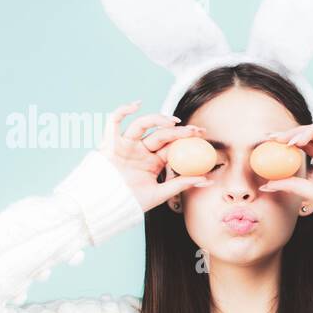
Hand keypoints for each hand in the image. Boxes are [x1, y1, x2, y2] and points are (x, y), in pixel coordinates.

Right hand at [96, 100, 212, 212]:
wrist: (106, 208)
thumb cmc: (130, 203)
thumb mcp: (159, 194)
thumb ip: (180, 185)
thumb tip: (206, 179)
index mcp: (154, 162)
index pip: (173, 146)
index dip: (187, 139)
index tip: (203, 135)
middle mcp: (141, 151)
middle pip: (162, 134)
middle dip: (179, 130)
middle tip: (195, 130)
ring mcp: (126, 146)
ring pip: (142, 126)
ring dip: (158, 120)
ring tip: (173, 122)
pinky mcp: (111, 143)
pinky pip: (114, 122)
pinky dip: (122, 111)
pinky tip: (136, 105)